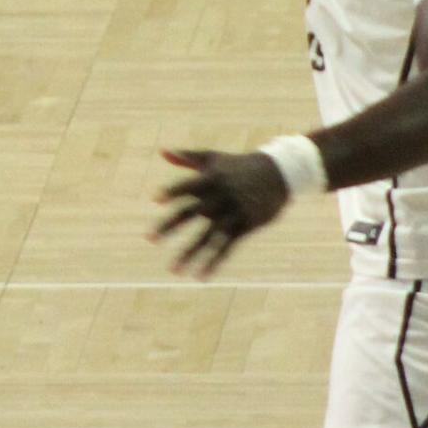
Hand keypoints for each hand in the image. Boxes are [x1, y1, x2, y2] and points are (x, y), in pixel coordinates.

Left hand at [151, 147, 288, 276]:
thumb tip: (161, 151)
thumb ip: (187, 157)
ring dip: (190, 253)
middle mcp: (219, 197)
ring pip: (207, 236)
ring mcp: (233, 212)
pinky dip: (214, 262)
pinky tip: (201, 276)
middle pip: (191, 212)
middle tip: (149, 238)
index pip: (186, 186)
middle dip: (170, 225)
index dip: (172, 192)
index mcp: (210, 179)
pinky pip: (227, 247)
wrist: (277, 174)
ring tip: (173, 269)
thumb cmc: (239, 165)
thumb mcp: (214, 158)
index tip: (155, 199)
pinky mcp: (245, 226)